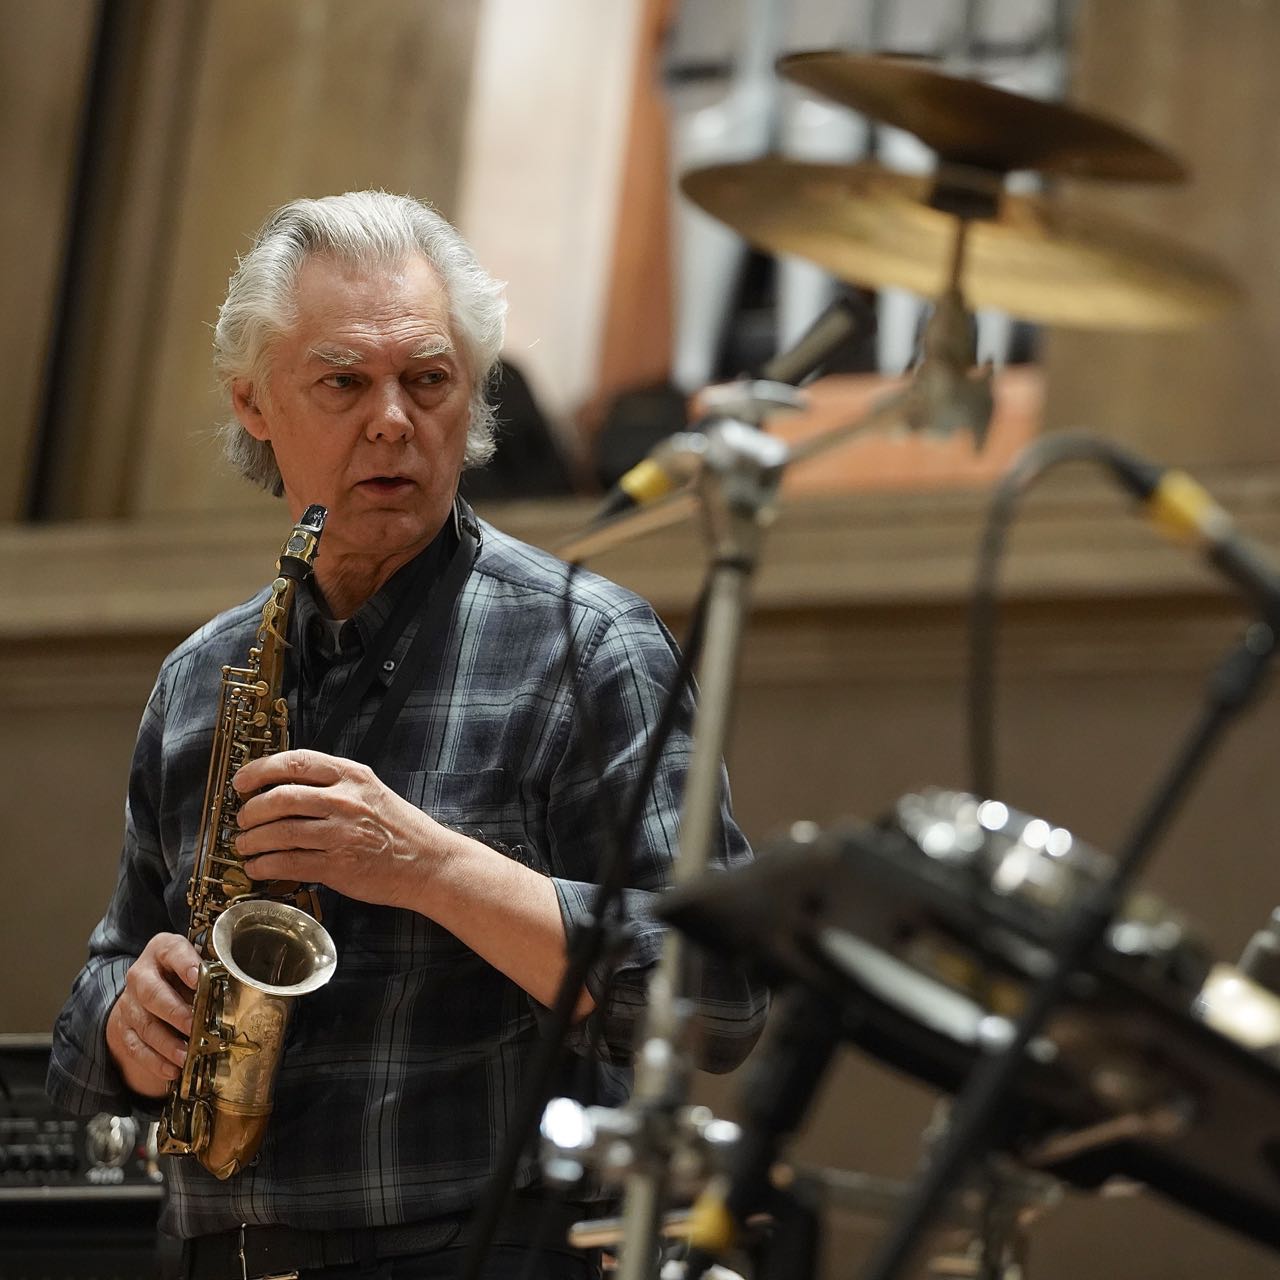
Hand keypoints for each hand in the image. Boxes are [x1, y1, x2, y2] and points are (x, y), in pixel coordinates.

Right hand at [106, 933, 199, 1097]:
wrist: (145, 989)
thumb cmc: (182, 974)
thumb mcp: (196, 965)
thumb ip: (210, 974)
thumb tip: (237, 993)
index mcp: (162, 950)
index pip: (172, 951)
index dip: (185, 963)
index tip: (198, 976)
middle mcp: (141, 975)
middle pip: (152, 993)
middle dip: (174, 1011)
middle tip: (193, 1025)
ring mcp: (129, 1003)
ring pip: (145, 1024)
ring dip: (167, 1043)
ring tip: (186, 1055)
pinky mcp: (123, 1029)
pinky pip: (136, 1047)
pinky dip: (155, 1061)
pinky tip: (172, 1069)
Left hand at [232, 749, 447, 909]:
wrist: (429, 863)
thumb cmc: (400, 828)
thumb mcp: (371, 790)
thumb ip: (334, 784)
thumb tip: (284, 786)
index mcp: (352, 775)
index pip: (295, 762)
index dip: (260, 769)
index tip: (242, 780)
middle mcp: (345, 800)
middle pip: (280, 797)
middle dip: (251, 810)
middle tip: (242, 819)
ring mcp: (340, 834)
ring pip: (280, 832)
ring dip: (252, 840)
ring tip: (245, 845)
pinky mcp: (337, 866)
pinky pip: (289, 863)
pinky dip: (265, 865)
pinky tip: (258, 866)